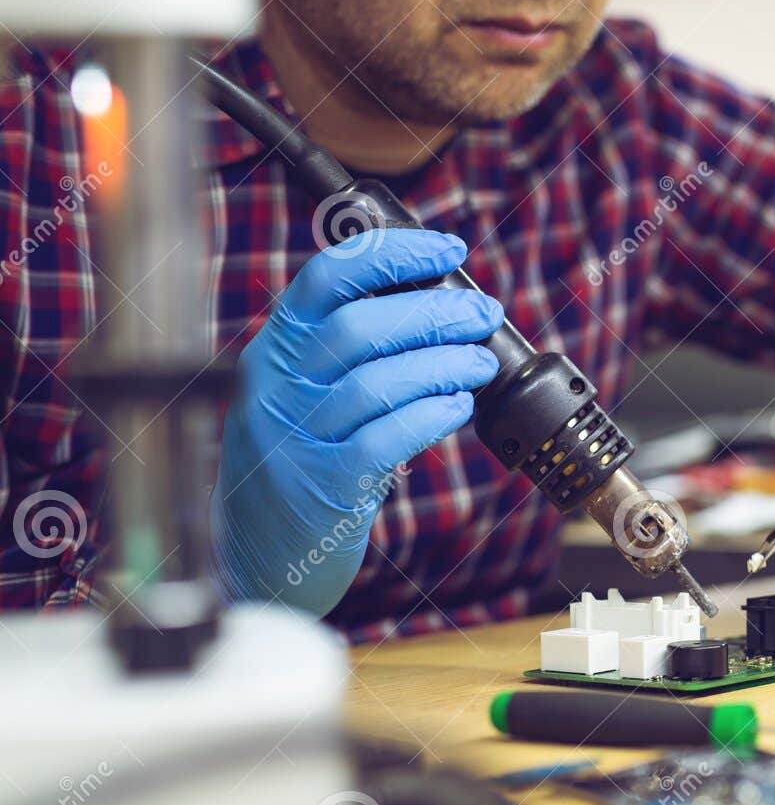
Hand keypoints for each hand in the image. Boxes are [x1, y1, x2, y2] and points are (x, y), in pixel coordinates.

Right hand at [210, 228, 503, 615]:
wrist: (260, 556)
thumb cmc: (302, 459)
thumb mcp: (305, 392)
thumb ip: (349, 349)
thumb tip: (439, 299)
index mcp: (274, 348)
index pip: (328, 278)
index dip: (394, 253)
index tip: (450, 248)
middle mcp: (275, 387)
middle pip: (361, 326)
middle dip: (436, 311)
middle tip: (483, 313)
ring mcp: (295, 439)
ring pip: (379, 381)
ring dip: (445, 363)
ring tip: (480, 363)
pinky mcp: (323, 488)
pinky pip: (386, 439)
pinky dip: (432, 416)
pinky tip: (459, 407)